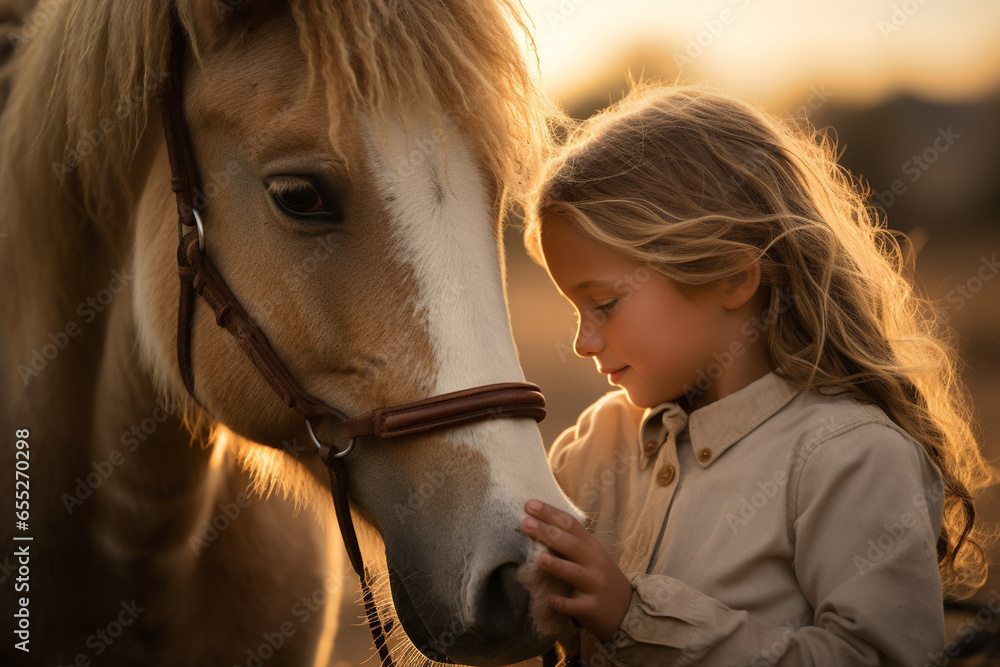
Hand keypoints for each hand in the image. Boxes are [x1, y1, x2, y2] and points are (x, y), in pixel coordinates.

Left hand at [521, 499, 632, 642]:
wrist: (627, 608)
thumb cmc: (600, 577)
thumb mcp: (592, 555)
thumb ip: (571, 542)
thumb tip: (538, 525)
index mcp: (592, 546)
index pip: (570, 524)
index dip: (550, 513)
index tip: (529, 505)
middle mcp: (595, 562)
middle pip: (571, 544)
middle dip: (548, 533)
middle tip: (526, 523)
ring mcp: (595, 585)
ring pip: (575, 573)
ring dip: (558, 566)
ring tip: (540, 559)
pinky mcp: (592, 607)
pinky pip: (576, 606)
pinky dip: (564, 604)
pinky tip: (552, 600)